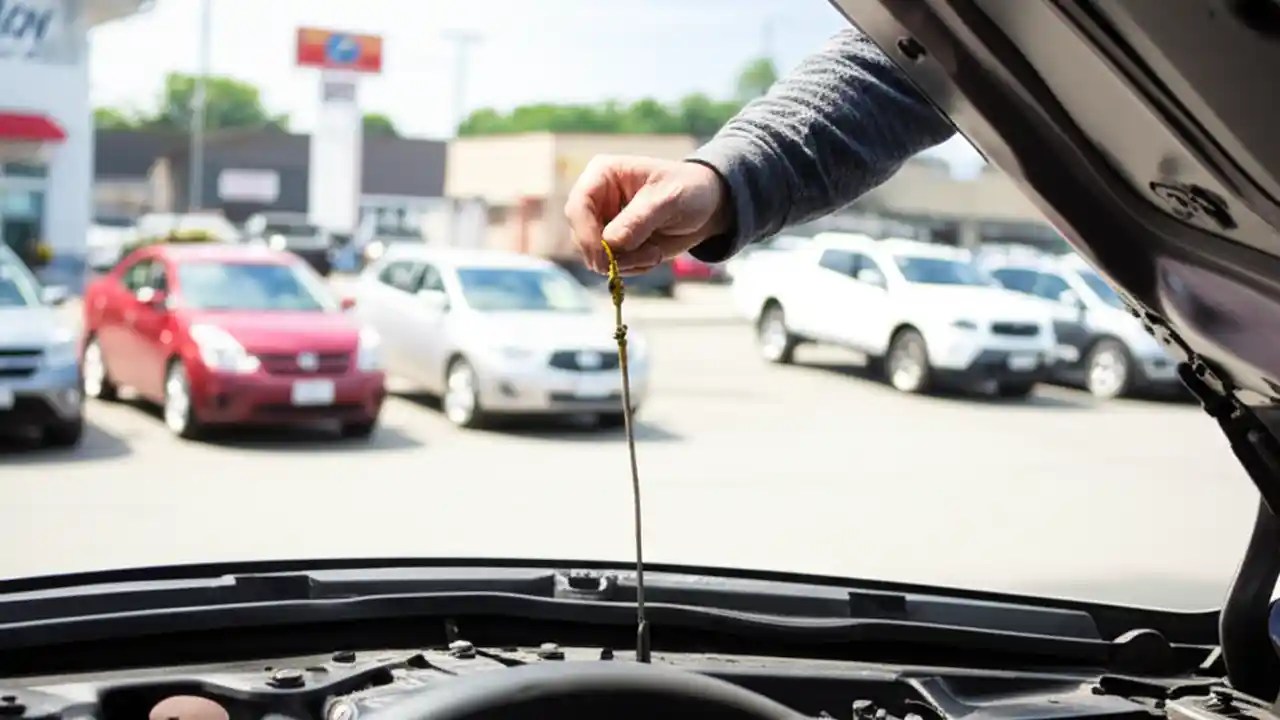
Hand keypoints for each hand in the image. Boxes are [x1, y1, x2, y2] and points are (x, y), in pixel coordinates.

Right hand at [564, 155, 732, 274]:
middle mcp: (596, 200)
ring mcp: (603, 224)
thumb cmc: (688, 191)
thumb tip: (611, 243)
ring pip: (594, 256)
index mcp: (603, 175)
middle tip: (647, 257)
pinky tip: (652, 254)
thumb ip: (639, 220)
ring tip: (654, 252)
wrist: (706, 208)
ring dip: (625, 263)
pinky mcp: (613, 245)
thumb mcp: (669, 200)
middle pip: (580, 236)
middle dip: (611, 254)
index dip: (585, 234)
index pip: (577, 206)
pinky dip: (632, 268)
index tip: (604, 258)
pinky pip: (610, 266)